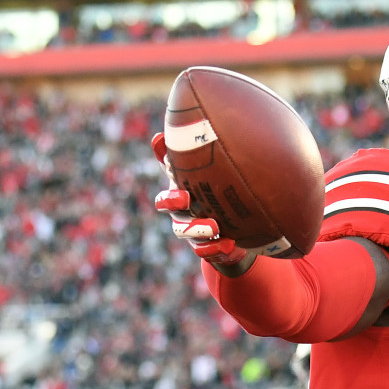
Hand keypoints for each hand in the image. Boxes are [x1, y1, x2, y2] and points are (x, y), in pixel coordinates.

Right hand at [151, 132, 249, 265]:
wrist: (231, 219)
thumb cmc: (209, 188)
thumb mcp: (196, 172)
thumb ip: (179, 156)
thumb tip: (158, 135)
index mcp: (179, 199)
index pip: (166, 200)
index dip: (170, 199)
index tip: (184, 195)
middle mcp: (183, 218)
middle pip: (177, 221)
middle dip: (183, 215)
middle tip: (193, 206)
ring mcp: (195, 236)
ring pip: (192, 238)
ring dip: (201, 232)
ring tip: (216, 228)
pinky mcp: (209, 249)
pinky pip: (208, 253)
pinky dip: (216, 250)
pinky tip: (228, 245)